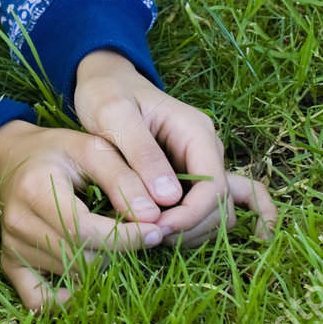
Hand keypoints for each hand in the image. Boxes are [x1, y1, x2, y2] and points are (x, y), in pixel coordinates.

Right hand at [0, 118, 163, 311]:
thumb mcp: (92, 148)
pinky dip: (64, 301)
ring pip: (73, 276)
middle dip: (118, 250)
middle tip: (135, 232)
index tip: (155, 229)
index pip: (85, 230)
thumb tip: (153, 218)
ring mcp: (12, 245)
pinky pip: (39, 300)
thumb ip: (124, 178)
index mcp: (34, 189)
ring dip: (101, 264)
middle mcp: (18, 221)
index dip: (126, 237)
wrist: (9, 156)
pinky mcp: (10, 262)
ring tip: (109, 239)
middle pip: (82, 258)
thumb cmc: (57, 151)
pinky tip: (83, 286)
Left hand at [72, 51, 277, 247]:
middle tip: (149, 236)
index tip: (156, 228)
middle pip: (219, 205)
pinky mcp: (189, 174)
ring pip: (216, 212)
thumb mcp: (114, 114)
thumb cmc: (106, 92)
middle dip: (189, 227)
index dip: (189, 215)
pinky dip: (196, 227)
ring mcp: (201, 163)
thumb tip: (169, 198)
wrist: (104, 81)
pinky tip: (182, 242)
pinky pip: (208, 207)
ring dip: (192, 231)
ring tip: (153, 237)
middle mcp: (207, 149)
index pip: (214, 187)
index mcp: (196, 131)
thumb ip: (141, 152)